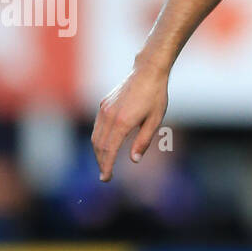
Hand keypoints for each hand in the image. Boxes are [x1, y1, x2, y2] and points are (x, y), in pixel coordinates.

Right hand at [91, 64, 168, 182]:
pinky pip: (97, 126)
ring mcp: (104, 109)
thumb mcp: (154, 120)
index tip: (106, 178)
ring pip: (95, 136)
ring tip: (105, 164)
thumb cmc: (156, 96)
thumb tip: (134, 160)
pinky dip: (98, 139)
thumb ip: (143, 141)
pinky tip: (105, 145)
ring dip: (98, 152)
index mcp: (122, 122)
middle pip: (99, 146)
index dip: (106, 166)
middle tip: (105, 176)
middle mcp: (109, 116)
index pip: (109, 150)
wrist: (147, 72)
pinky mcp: (103, 104)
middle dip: (101, 162)